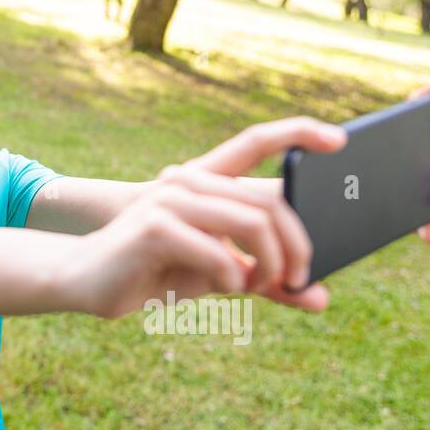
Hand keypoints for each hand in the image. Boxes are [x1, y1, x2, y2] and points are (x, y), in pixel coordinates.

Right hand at [72, 117, 347, 318]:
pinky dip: (233, 279)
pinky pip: (220, 254)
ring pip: (253, 224)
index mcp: (206, 180)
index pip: (256, 142)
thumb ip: (264, 279)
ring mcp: (171, 199)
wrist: (87, 281)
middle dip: (297, 245)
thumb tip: (321, 298)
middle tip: (297, 279)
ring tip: (261, 286)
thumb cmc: (156, 272)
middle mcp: (190, 180)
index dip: (298, 132)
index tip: (341, 139)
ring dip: (269, 264)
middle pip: (271, 200)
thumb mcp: (218, 273)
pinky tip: (225, 288)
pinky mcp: (155, 227)